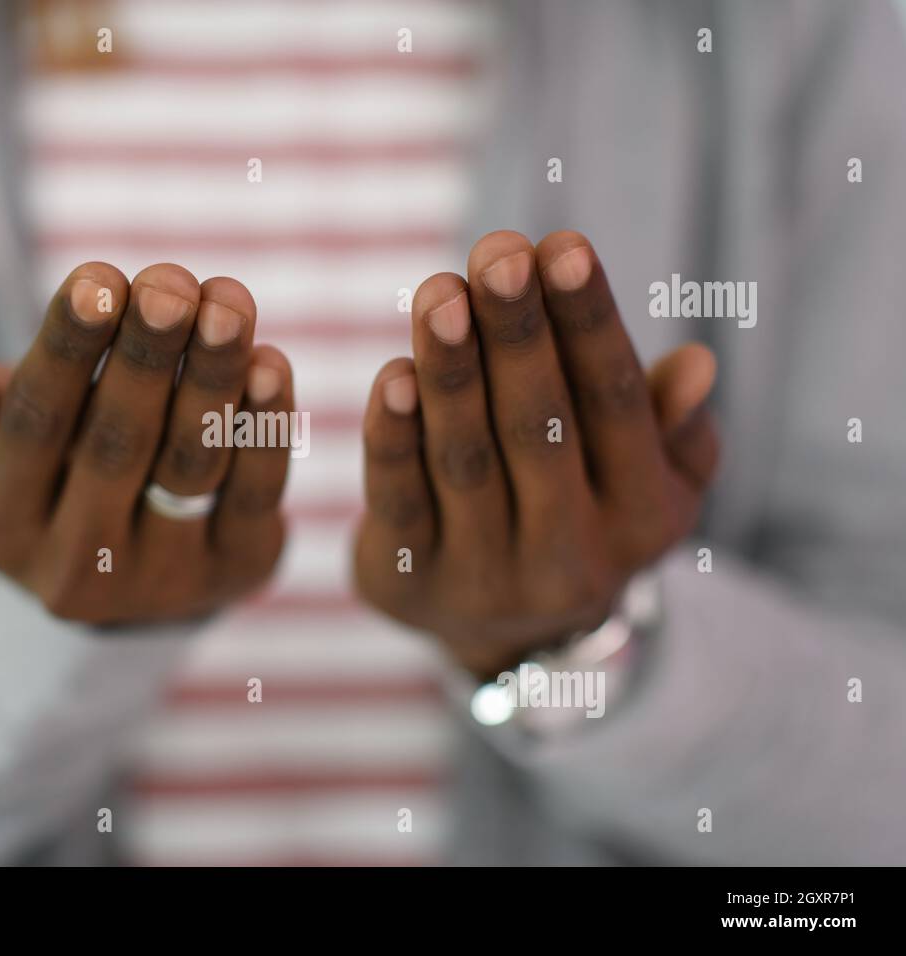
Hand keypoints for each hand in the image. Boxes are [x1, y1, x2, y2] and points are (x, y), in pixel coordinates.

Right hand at [0, 262, 292, 623]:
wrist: (123, 575)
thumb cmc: (43, 474)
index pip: (33, 425)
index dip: (67, 350)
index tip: (98, 276)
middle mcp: (76, 565)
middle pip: (116, 444)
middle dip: (147, 355)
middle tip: (170, 281)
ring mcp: (160, 578)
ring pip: (190, 466)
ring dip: (213, 377)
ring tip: (227, 303)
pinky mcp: (235, 571)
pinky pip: (253, 494)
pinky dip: (265, 427)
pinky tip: (269, 364)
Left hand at [354, 230, 718, 677]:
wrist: (503, 639)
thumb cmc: (580, 517)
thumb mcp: (646, 485)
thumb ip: (671, 428)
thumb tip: (698, 364)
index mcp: (642, 514)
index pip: (614, 404)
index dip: (588, 324)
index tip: (564, 246)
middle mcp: (569, 552)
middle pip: (539, 425)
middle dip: (517, 332)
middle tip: (496, 252)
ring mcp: (486, 575)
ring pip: (467, 457)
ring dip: (451, 370)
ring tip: (438, 291)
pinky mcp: (410, 581)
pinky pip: (399, 501)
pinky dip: (393, 437)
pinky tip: (390, 376)